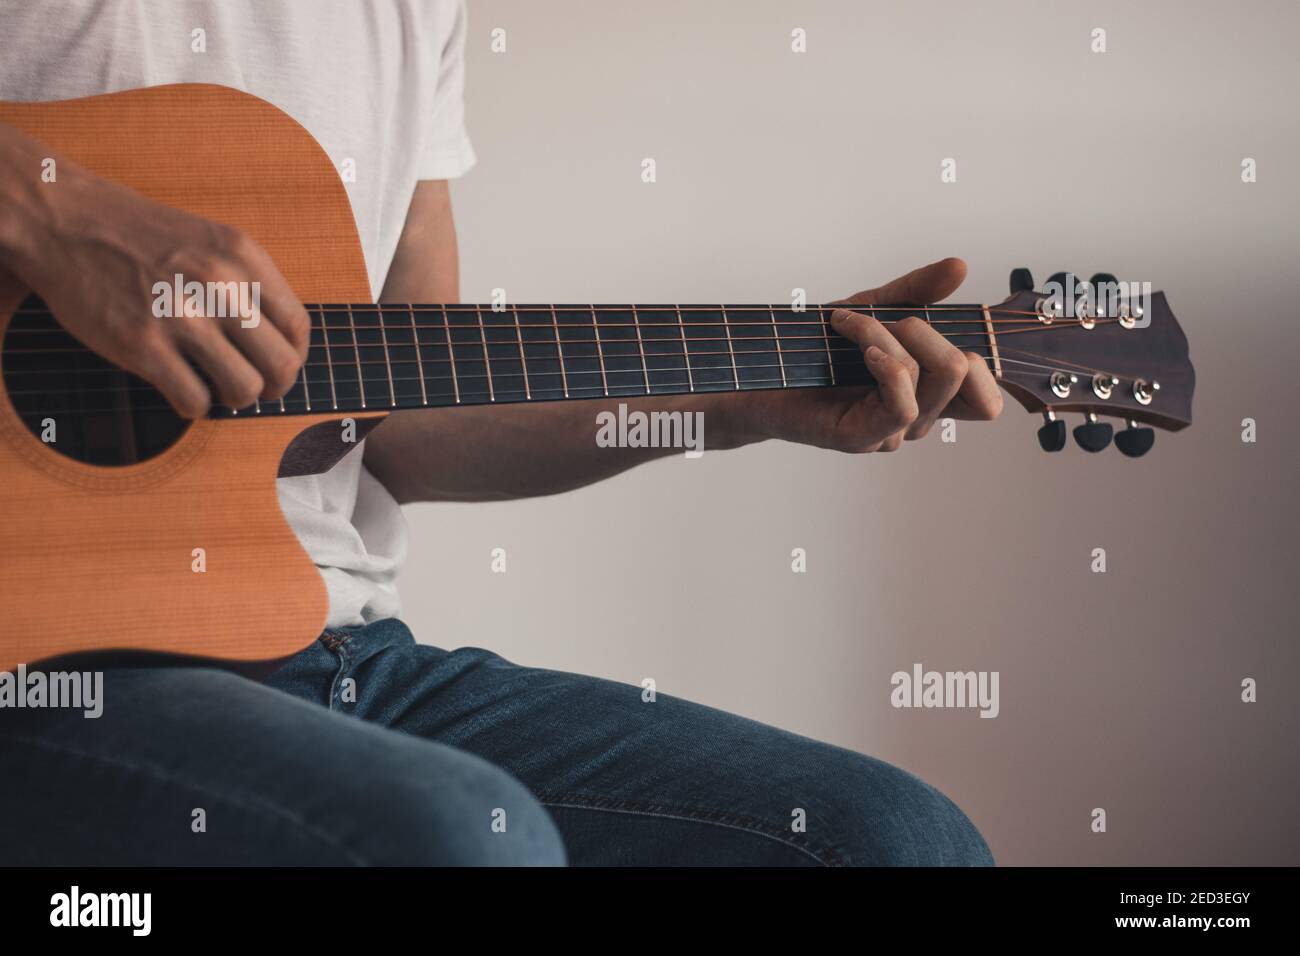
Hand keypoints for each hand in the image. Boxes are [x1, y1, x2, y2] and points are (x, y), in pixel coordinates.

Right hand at [3, 129, 308, 417]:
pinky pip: (195, 401)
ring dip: (234, 399)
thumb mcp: (212, 241)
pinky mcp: (143, 344)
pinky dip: (194, 406)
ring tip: (213, 386)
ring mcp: (181, 315)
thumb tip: (282, 342)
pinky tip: (180, 389)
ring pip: (245, 389)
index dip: (294, 358)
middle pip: (281, 365)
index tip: (279, 367)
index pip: (297, 327)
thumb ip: (249, 284)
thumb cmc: (141, 237)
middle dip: (273, 387)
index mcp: (243, 257)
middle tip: (253, 388)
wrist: (66, 220)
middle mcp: (220, 285)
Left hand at [733, 257, 1002, 451]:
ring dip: (894, 335)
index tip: (945, 324)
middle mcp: (915, 419)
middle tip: (887, 317)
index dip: (985, 365)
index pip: (986, 401)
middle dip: (930, 329)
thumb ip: (916, 291)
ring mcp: (890, 433)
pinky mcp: (863, 440)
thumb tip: (960, 266)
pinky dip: (888, 361)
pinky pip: (903, 402)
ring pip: (933, 378)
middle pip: (966, 375)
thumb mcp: (871, 308)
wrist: (754, 373)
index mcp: (925, 396)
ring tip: (853, 325)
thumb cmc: (811, 348)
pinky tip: (862, 349)